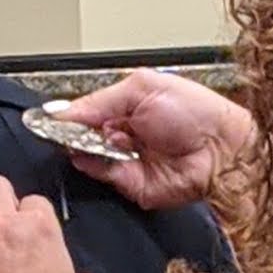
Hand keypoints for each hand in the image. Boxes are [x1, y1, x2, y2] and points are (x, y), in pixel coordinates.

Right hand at [54, 68, 253, 209]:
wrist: (223, 148)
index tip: (49, 116)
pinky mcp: (130, 184)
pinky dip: (92, 164)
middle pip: (81, 134)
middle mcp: (124, 134)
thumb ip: (99, 99)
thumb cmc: (198, 112)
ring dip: (81, 146)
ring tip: (85, 136)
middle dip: (73, 130)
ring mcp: (126, 160)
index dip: (68, 114)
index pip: (85, 111)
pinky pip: (101, 175)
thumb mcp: (143, 87)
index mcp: (127, 107)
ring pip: (86, 155)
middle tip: (68, 125)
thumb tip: (62, 110)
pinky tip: (89, 152)